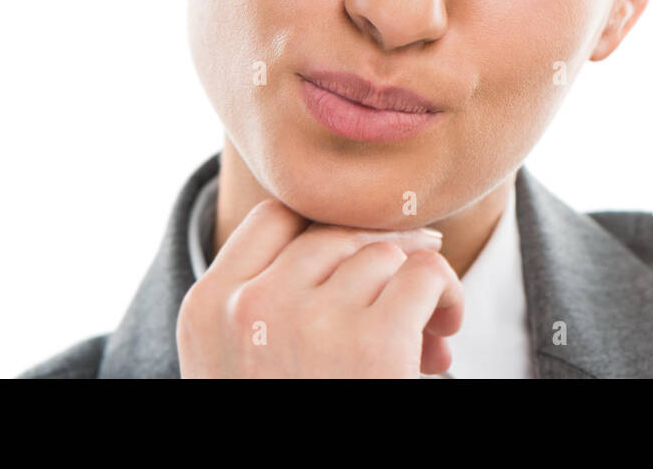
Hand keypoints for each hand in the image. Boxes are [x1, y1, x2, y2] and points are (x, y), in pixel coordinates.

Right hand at [176, 197, 463, 377]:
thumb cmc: (283, 433)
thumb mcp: (243, 366)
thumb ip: (265, 307)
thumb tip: (357, 247)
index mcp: (206, 310)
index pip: (276, 218)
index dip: (330, 234)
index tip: (362, 260)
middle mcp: (251, 306)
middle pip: (337, 234)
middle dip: (381, 259)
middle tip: (410, 302)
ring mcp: (309, 319)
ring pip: (386, 254)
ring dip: (419, 283)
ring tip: (430, 329)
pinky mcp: (374, 341)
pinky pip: (425, 277)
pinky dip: (446, 298)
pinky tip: (443, 335)